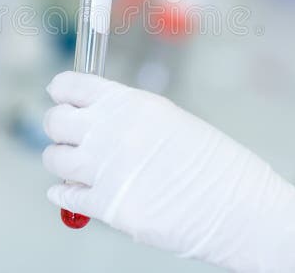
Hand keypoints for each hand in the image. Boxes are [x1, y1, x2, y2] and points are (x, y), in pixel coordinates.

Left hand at [43, 72, 294, 271]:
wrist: (240, 208)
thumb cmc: (217, 166)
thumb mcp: (171, 122)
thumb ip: (129, 119)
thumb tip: (95, 120)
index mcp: (129, 103)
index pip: (71, 86)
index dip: (62, 93)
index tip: (63, 99)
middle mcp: (111, 131)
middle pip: (54, 121)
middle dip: (58, 127)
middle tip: (70, 137)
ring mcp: (105, 170)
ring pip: (54, 159)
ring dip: (62, 162)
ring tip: (78, 168)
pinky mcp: (107, 207)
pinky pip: (64, 196)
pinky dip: (65, 194)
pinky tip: (75, 193)